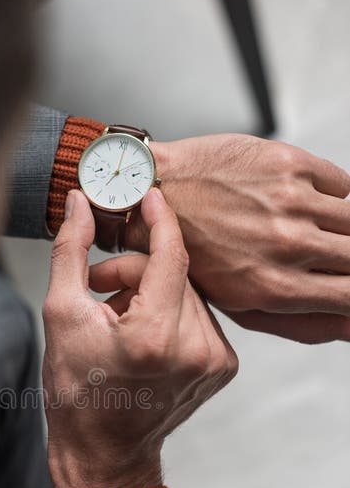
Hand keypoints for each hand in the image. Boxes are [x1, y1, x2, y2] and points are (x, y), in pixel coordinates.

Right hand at [43, 188, 237, 487]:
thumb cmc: (77, 394)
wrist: (104, 454)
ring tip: (115, 316)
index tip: (148, 195)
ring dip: (151, 291)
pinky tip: (140, 335)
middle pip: (174, 272)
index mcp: (155, 338)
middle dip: (135, 268)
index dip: (159, 219)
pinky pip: (199, 316)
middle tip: (97, 283)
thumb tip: (78, 204)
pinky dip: (169, 313)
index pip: (171, 254)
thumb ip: (71, 253)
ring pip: (187, 292)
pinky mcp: (223, 367)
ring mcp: (215, 360)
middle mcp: (196, 349)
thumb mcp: (61, 317)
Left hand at [126, 134, 349, 342]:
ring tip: (313, 230)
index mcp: (276, 288)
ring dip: (342, 229)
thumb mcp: (239, 304)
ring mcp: (292, 202)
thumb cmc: (196, 253)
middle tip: (331, 258)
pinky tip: (304, 203)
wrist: (157, 192)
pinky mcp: (291, 164)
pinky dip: (332, 197)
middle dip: (348, 260)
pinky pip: (343, 185)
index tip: (345, 284)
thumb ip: (301, 323)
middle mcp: (289, 245)